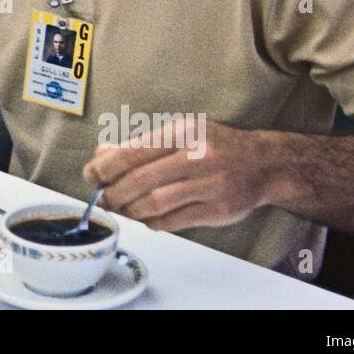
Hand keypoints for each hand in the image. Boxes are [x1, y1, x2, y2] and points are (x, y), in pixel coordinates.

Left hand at [81, 116, 273, 231]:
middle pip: (141, 180)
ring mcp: (211, 185)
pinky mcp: (219, 210)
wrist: (263, 164)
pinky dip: (154, 222)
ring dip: (132, 210)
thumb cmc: (214, 146)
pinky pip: (175, 220)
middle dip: (114, 192)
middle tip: (104, 198)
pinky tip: (148, 218)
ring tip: (124, 208)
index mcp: (185, 132)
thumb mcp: (180, 133)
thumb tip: (102, 154)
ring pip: (156, 203)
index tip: (90, 175)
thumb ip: (141, 144)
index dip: (105, 167)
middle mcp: (198, 157)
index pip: (134, 151)